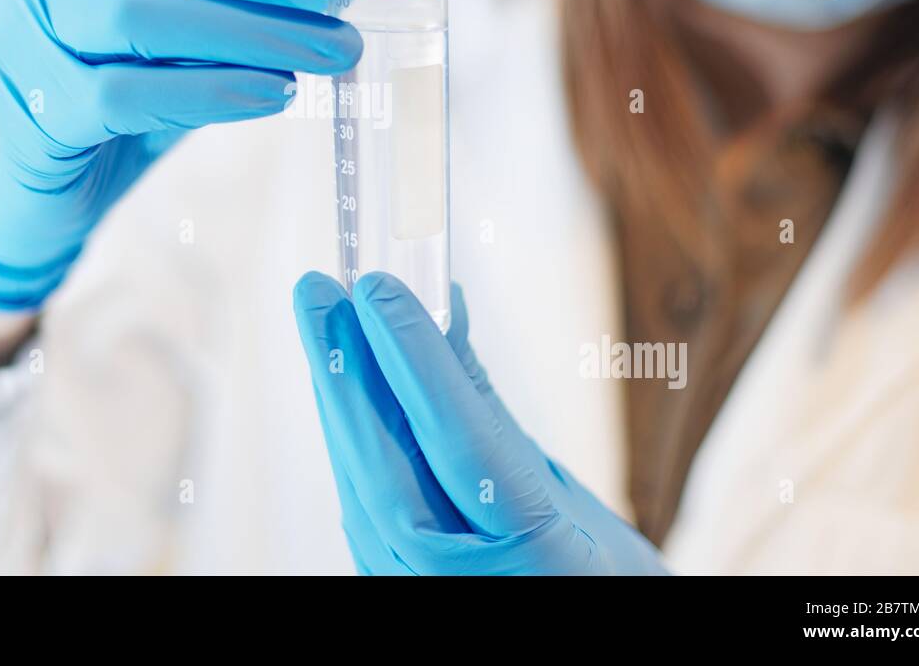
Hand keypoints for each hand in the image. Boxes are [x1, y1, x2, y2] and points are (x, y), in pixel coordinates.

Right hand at [0, 0, 398, 311]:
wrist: (28, 186)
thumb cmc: (124, 89)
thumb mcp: (191, 31)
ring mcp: (32, 28)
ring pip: (147, 15)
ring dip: (258, 29)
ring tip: (342, 49)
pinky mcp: (34, 104)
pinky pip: (124, 93)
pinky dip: (208, 92)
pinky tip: (275, 97)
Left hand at [292, 271, 668, 574]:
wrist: (592, 646)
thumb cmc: (603, 581)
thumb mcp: (574, 503)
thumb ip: (494, 413)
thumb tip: (445, 308)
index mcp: (539, 562)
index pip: (463, 446)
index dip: (417, 362)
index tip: (379, 289)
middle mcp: (467, 586)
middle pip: (386, 469)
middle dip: (345, 373)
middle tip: (316, 290)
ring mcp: (422, 594)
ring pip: (365, 488)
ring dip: (338, 401)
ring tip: (323, 323)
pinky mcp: (396, 587)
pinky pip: (364, 509)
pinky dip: (351, 439)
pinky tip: (339, 390)